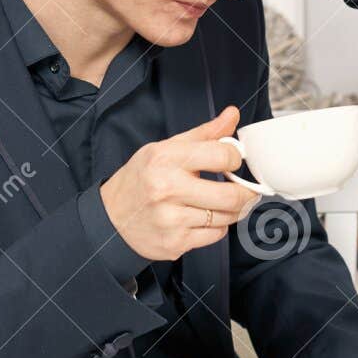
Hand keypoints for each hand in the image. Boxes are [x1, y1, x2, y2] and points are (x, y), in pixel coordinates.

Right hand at [99, 107, 258, 262]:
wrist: (110, 218)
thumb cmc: (141, 179)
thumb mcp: (165, 148)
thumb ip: (204, 134)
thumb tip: (232, 114)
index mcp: (166, 159)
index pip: (222, 156)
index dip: (236, 159)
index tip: (233, 162)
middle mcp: (167, 189)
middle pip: (231, 195)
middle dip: (246, 193)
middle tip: (247, 190)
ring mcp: (170, 219)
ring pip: (227, 217)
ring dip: (233, 211)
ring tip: (222, 203)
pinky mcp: (175, 243)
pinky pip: (215, 235)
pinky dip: (217, 227)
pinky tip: (203, 219)